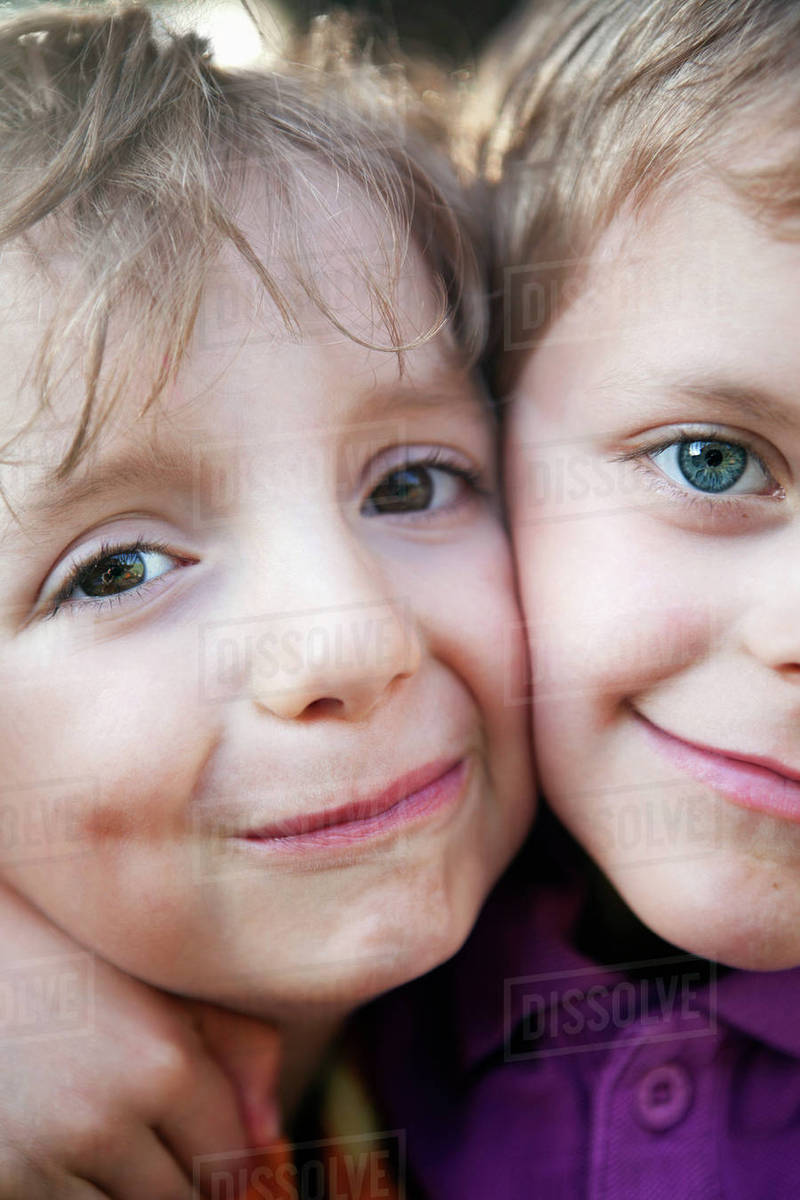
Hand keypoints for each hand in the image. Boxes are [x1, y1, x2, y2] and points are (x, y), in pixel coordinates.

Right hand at [0, 882, 281, 1198]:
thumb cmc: (63, 964)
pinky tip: (59, 1150)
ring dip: (124, 1194)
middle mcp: (105, 1119)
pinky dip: (71, 1196)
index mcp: (161, 1062)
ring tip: (106, 1136)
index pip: (230, 1162)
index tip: (209, 1143)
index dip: (226, 1159)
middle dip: (177, 1178)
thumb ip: (239, 1045)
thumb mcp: (158, 983)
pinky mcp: (1, 1186)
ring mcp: (41, 1162)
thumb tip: (273, 1138)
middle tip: (151, 1132)